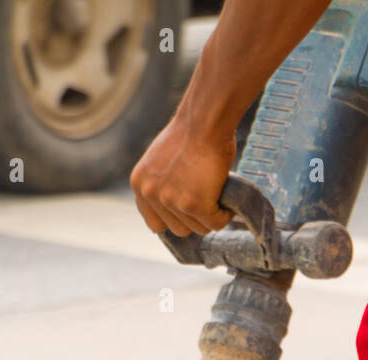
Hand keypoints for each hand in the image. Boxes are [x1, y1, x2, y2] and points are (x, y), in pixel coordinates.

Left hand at [130, 116, 236, 236]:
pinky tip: (228, 203)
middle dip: (195, 219)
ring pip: (198, 228)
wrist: (204, 122)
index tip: (188, 214)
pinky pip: (215, 223)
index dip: (175, 221)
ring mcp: (171, 201)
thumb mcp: (162, 160)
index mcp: (140, 184)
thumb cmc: (191, 133)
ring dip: (211, 217)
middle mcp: (151, 194)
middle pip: (178, 229)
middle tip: (208, 202)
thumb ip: (162, 184)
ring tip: (219, 198)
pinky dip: (225, 215)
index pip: (155, 223)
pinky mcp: (194, 205)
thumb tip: (177, 207)